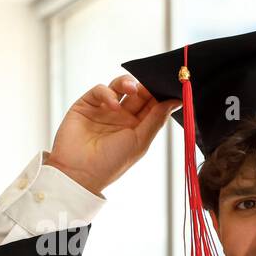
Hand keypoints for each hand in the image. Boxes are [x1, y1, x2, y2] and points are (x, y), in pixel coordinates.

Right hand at [45, 75, 180, 195]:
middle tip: (150, 83)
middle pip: (138, 93)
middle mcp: (122, 117)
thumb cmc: (112, 162)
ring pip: (119, 86)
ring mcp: (104, 109)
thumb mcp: (140, 141)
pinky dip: (107, 93)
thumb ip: (156, 119)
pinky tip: (113, 105)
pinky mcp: (86, 104)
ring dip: (128, 83)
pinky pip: (100, 90)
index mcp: (138, 127)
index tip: (170, 86)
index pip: (153, 105)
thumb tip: (175, 101)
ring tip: (133, 89)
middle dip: (145, 86)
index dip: (161, 95)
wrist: (79, 172)